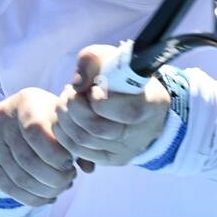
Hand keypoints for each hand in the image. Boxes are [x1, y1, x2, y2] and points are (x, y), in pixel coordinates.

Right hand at [0, 87, 78, 206]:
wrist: (12, 120)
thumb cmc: (48, 120)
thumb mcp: (62, 121)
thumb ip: (77, 140)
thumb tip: (89, 168)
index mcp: (26, 102)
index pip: (36, 132)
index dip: (55, 154)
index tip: (70, 164)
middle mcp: (2, 117)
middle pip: (28, 160)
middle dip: (54, 178)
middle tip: (69, 181)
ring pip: (19, 178)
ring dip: (45, 190)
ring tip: (61, 189)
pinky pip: (8, 187)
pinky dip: (32, 198)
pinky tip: (47, 197)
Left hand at [51, 44, 171, 171]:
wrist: (141, 101)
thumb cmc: (124, 76)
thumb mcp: (113, 57)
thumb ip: (93, 60)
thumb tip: (77, 84)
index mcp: (152, 104)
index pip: (126, 111)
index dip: (100, 100)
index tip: (93, 88)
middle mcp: (142, 132)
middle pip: (97, 128)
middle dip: (74, 108)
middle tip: (69, 92)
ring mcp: (127, 150)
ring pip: (83, 141)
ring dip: (65, 119)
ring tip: (66, 102)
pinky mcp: (111, 159)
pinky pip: (80, 151)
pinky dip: (64, 133)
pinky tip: (65, 118)